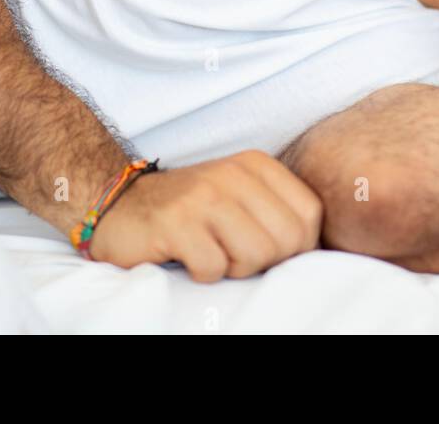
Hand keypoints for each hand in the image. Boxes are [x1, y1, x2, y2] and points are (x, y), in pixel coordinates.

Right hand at [87, 150, 322, 280]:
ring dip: (234, 268)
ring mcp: (203, 196)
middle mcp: (232, 174)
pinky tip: (186, 257)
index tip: (270, 251)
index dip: (298, 246)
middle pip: (287, 240)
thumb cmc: (190, 210)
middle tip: (234, 255)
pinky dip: (203, 274)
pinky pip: (214, 268)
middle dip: (266, 261)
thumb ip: (278, 211)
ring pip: (256, 255)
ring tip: (211, 254)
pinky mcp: (175, 223)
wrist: (119, 203)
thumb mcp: (239, 195)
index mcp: (255, 165)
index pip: (309, 214)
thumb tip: (319, 250)